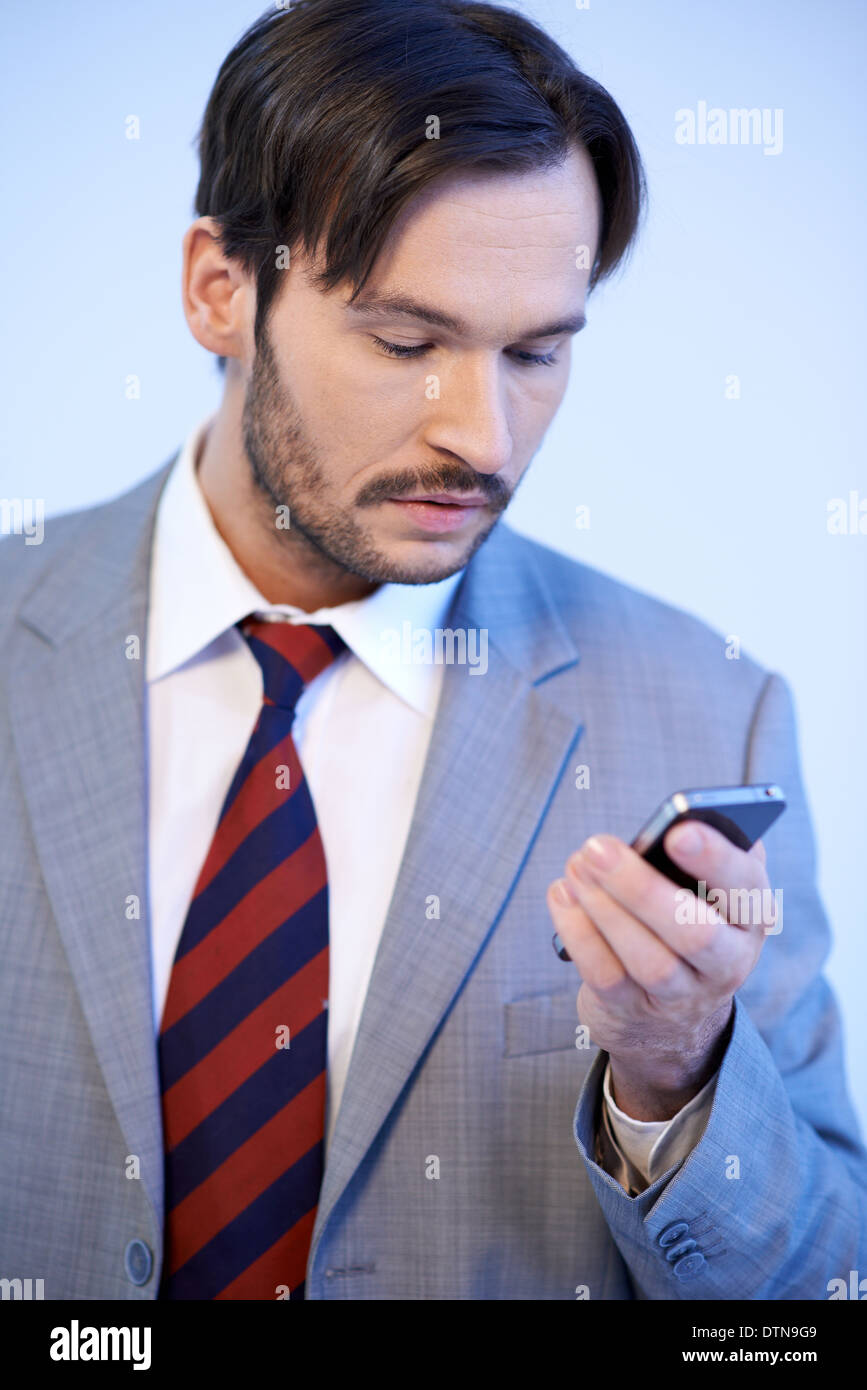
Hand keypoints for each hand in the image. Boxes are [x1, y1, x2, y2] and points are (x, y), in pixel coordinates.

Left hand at [546, 824, 775, 1119]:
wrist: (671, 1017)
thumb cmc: (686, 921)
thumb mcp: (709, 890)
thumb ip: (705, 852)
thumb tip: (680, 819)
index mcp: (750, 917)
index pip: (746, 887)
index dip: (716, 860)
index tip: (677, 832)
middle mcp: (728, 962)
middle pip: (694, 933)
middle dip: (641, 888)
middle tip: (598, 848)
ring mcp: (682, 996)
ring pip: (649, 961)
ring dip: (605, 908)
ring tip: (577, 866)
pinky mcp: (633, 1011)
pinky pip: (606, 975)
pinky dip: (579, 931)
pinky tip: (562, 894)